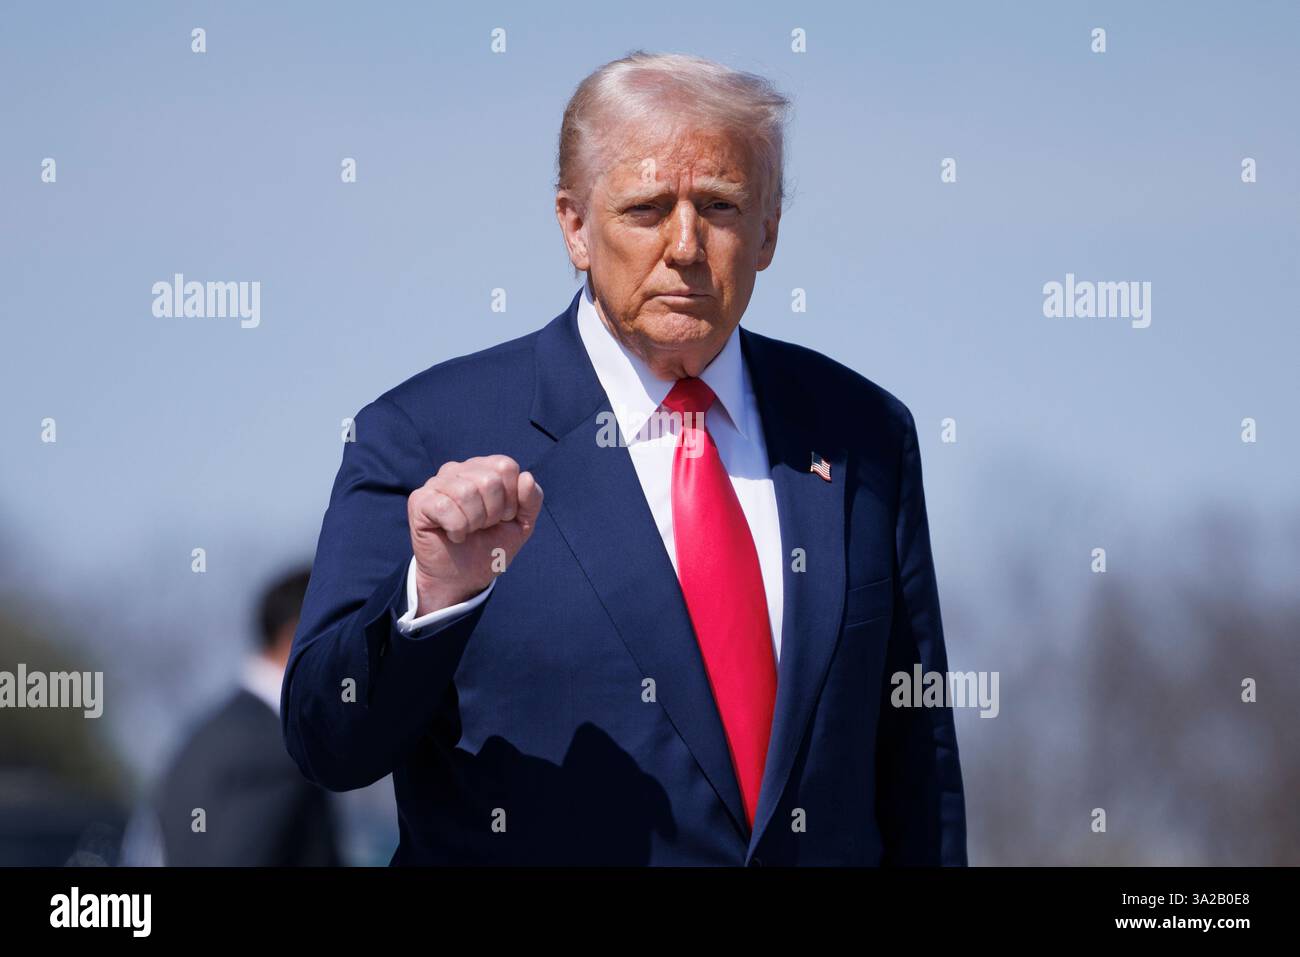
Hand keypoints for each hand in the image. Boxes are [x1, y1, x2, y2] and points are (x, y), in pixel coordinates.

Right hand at [406, 455, 543, 614]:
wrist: (463, 579)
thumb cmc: (490, 547)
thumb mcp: (521, 524)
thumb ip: (531, 500)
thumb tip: (526, 477)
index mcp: (483, 469)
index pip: (506, 466)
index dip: (511, 499)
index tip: (502, 517)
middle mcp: (458, 470)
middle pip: (489, 480)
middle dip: (493, 514)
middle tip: (483, 527)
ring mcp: (436, 483)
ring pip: (466, 492)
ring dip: (474, 522)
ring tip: (468, 531)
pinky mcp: (419, 500)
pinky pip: (446, 507)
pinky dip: (457, 529)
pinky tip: (453, 535)